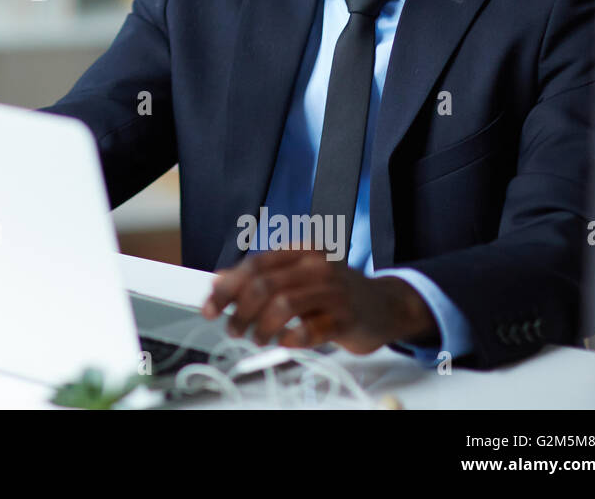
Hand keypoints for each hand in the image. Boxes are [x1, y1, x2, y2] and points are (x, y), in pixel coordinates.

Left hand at [201, 248, 438, 354]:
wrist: (385, 305)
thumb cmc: (333, 293)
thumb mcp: (296, 276)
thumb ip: (259, 277)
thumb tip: (217, 281)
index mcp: (299, 251)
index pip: (253, 265)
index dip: (226, 289)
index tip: (209, 308)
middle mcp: (316, 266)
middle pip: (264, 285)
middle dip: (240, 312)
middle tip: (233, 330)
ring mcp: (333, 290)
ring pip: (284, 304)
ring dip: (262, 327)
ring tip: (258, 339)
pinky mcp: (347, 317)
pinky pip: (311, 329)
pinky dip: (291, 338)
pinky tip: (286, 342)